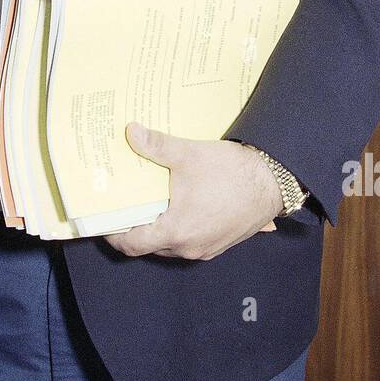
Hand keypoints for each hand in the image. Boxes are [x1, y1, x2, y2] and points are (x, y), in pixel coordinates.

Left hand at [102, 124, 284, 259]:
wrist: (274, 181)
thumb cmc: (232, 172)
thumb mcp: (189, 154)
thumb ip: (156, 145)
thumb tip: (130, 132)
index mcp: (176, 231)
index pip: (132, 245)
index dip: (113, 234)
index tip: (105, 219)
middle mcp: (189, 247)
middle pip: (149, 246)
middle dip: (135, 227)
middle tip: (125, 204)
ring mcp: (206, 248)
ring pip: (170, 244)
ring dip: (158, 228)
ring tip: (150, 202)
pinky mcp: (220, 244)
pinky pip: (190, 241)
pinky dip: (179, 228)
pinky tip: (179, 206)